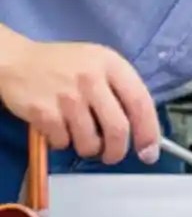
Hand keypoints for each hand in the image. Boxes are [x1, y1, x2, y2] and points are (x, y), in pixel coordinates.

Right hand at [0, 38, 159, 164]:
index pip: (141, 102)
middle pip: (118, 129)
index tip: (149, 152)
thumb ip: (121, 88)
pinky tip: (59, 130)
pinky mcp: (43, 111)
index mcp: (111, 64)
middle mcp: (91, 79)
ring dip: (89, 149)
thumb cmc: (64, 65)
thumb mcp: (99, 63)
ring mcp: (66, 96)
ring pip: (90, 141)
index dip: (149, 132)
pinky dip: (63, 143)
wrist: (16, 61)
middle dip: (118, 151)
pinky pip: (63, 142)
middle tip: (112, 156)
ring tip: (83, 139)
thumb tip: (142, 128)